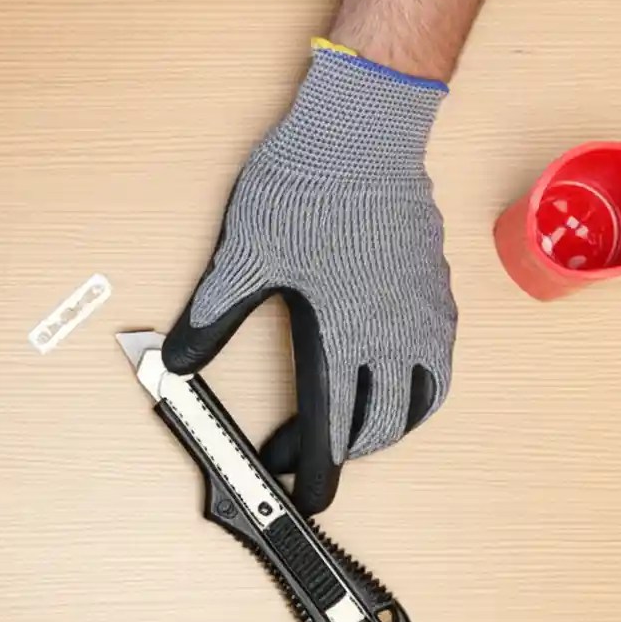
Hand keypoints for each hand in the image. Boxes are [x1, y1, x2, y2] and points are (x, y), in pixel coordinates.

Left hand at [163, 42, 456, 514]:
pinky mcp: (436, 290)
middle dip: (342, 452)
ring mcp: (421, 314)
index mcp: (341, 338)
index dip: (312, 467)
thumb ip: (212, 319)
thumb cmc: (304, 189)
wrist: (361, 133)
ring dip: (388, 429)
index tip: (298, 489)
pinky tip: (405, 383)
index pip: (330, 429)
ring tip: (361, 433)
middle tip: (308, 453)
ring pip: (419, 401)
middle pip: (377, 425)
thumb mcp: (242, 258)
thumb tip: (178, 362)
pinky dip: (423, 391)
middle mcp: (391, 336)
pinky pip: (442, 362)